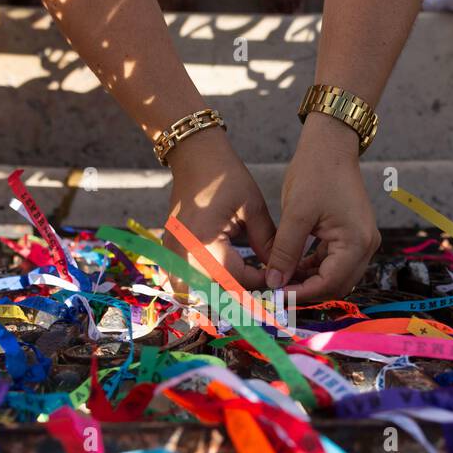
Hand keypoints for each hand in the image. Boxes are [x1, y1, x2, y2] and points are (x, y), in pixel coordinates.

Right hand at [163, 127, 276, 290]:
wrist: (194, 157)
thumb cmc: (225, 176)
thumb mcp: (253, 208)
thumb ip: (268, 242)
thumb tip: (281, 270)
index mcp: (205, 244)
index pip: (238, 280)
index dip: (262, 282)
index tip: (279, 279)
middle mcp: (184, 255)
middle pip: (216, 293)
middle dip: (242, 294)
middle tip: (265, 288)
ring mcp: (172, 255)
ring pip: (197, 293)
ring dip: (220, 295)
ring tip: (245, 288)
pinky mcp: (170, 252)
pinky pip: (184, 283)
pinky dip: (203, 287)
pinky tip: (222, 282)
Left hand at [266, 114, 379, 299]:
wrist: (331, 145)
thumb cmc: (315, 173)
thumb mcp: (295, 215)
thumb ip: (285, 251)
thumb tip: (274, 283)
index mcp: (356, 242)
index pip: (329, 283)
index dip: (301, 293)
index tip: (275, 296)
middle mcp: (366, 246)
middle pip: (336, 285)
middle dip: (306, 291)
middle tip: (276, 292)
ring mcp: (362, 241)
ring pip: (335, 276)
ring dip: (309, 281)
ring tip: (281, 279)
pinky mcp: (353, 236)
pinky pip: (334, 263)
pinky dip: (314, 268)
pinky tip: (292, 265)